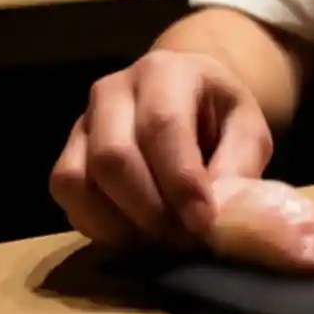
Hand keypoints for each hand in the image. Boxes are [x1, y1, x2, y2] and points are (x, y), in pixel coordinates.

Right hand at [49, 49, 273, 249]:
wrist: (188, 96)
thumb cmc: (220, 114)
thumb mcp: (247, 129)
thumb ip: (238, 165)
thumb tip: (219, 215)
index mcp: (165, 72)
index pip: (162, 125)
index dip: (181, 181)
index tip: (203, 222)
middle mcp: (113, 90)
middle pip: (113, 157)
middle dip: (149, 210)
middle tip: (183, 239)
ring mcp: (83, 121)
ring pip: (78, 179)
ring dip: (119, 223)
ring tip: (160, 241)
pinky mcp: (68, 151)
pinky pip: (65, 194)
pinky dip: (96, 224)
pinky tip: (133, 234)